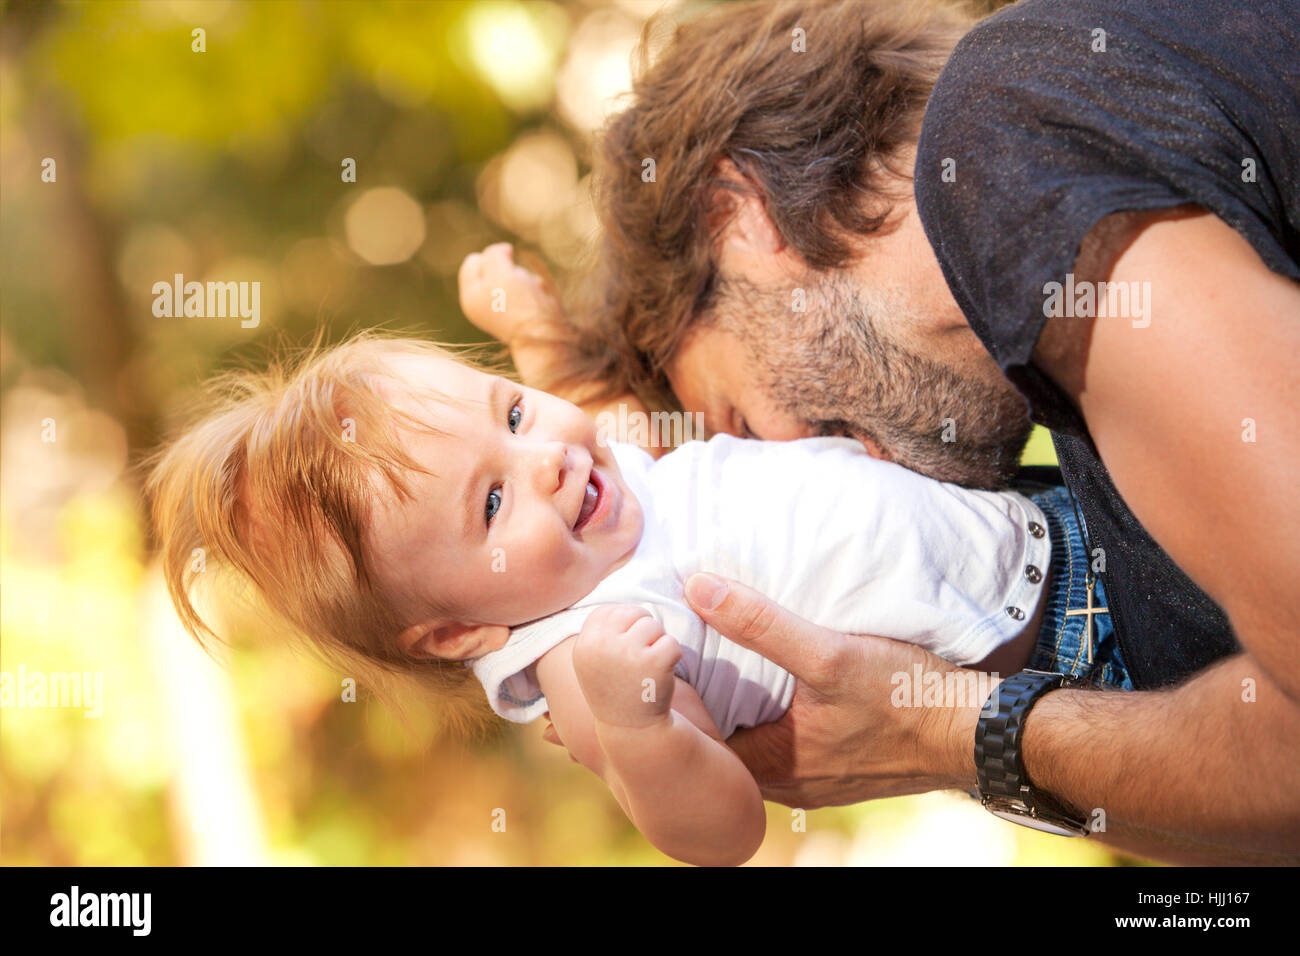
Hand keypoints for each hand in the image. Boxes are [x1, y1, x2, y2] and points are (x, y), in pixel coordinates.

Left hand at [458, 242, 562, 345]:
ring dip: (527, 279)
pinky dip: (537, 290)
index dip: (492, 258)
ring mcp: (503, 309)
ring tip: (532, 295)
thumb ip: (494, 255)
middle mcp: (483, 304)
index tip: (506, 268)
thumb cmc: (520, 305)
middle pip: (496, 268)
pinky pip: (530, 289)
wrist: (545, 338)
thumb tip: (504, 250)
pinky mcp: (523, 313)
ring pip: (516, 276)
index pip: (475, 261)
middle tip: (519, 286)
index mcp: (470, 296)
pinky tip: (541, 301)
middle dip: (511, 270)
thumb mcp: (500, 273)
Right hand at [572, 605, 680, 729]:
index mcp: (585, 642)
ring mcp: (628, 653)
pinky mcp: (654, 662)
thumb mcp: (594, 657)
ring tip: (646, 672)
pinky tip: (660, 679)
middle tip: (639, 663)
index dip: (625, 629)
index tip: (624, 655)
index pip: (612, 611)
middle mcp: (601, 645)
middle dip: (643, 633)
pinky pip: (672, 643)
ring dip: (657, 646)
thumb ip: (600, 627)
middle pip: (635, 613)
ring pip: (654, 627)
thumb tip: (606, 578)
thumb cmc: (616, 689)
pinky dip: (672, 658)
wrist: (634, 732)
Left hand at [683, 573, 986, 807]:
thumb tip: (698, 589)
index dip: (678, 701)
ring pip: (758, 739)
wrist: (977, 731)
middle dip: (708, 700)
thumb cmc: (905, 697)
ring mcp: (813, 778)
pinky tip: (777, 678)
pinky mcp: (837, 766)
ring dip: (744, 704)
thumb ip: (760, 624)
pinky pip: (789, 739)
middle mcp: (787, 783)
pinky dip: (776, 711)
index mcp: (773, 766)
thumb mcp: (828, 652)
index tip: (664, 659)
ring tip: (724, 657)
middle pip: (725, 740)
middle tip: (687, 650)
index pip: (698, 740)